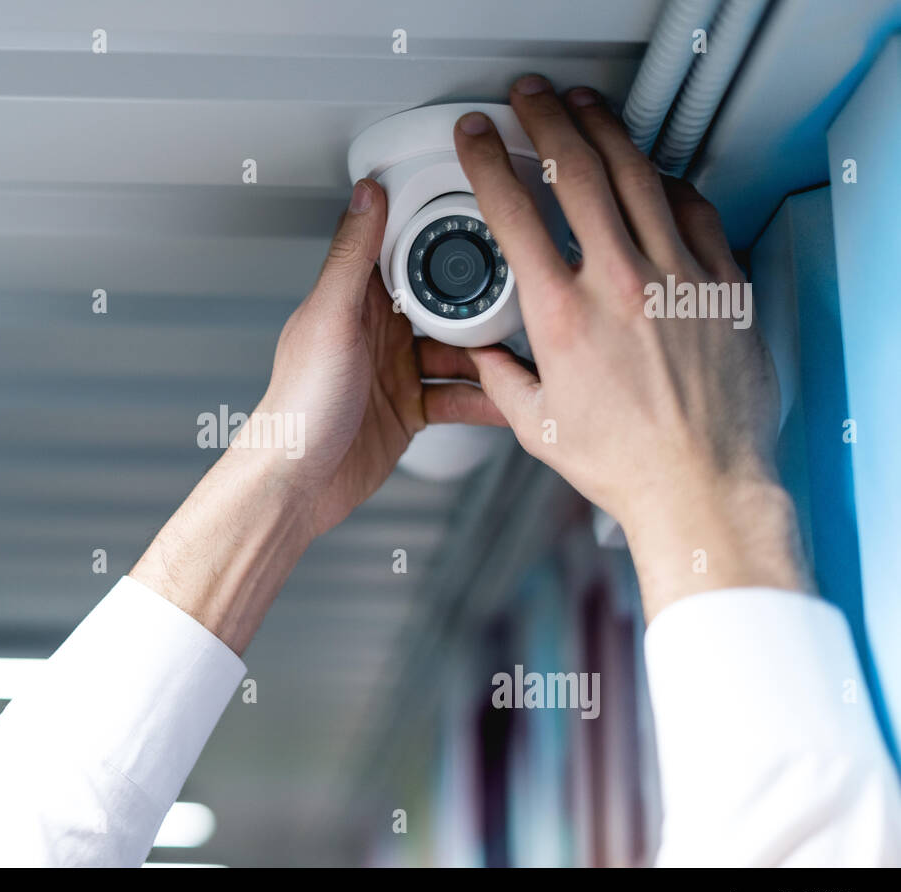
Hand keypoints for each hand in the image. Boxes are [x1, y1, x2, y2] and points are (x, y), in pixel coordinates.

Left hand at [255, 178, 504, 537]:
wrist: (296, 484)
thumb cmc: (297, 406)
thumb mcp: (330, 318)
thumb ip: (352, 257)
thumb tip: (367, 193)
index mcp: (354, 302)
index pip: (405, 254)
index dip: (444, 237)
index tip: (488, 224)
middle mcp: (377, 333)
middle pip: (443, 304)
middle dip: (483, 303)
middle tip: (526, 299)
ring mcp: (394, 372)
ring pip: (458, 352)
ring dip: (490, 355)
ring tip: (526, 354)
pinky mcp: (407, 411)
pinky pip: (456, 397)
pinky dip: (484, 400)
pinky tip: (509, 401)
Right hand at [452, 76, 808, 619]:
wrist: (701, 484)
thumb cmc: (627, 463)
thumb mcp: (539, 426)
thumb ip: (503, 379)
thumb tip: (486, 358)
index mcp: (564, 316)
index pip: (514, 212)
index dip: (488, 160)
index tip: (478, 137)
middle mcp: (620, 284)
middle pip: (577, 169)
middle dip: (545, 117)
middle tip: (531, 98)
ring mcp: (677, 278)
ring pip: (638, 174)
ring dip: (605, 130)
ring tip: (586, 109)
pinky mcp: (721, 286)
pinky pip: (695, 210)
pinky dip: (668, 182)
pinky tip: (653, 175)